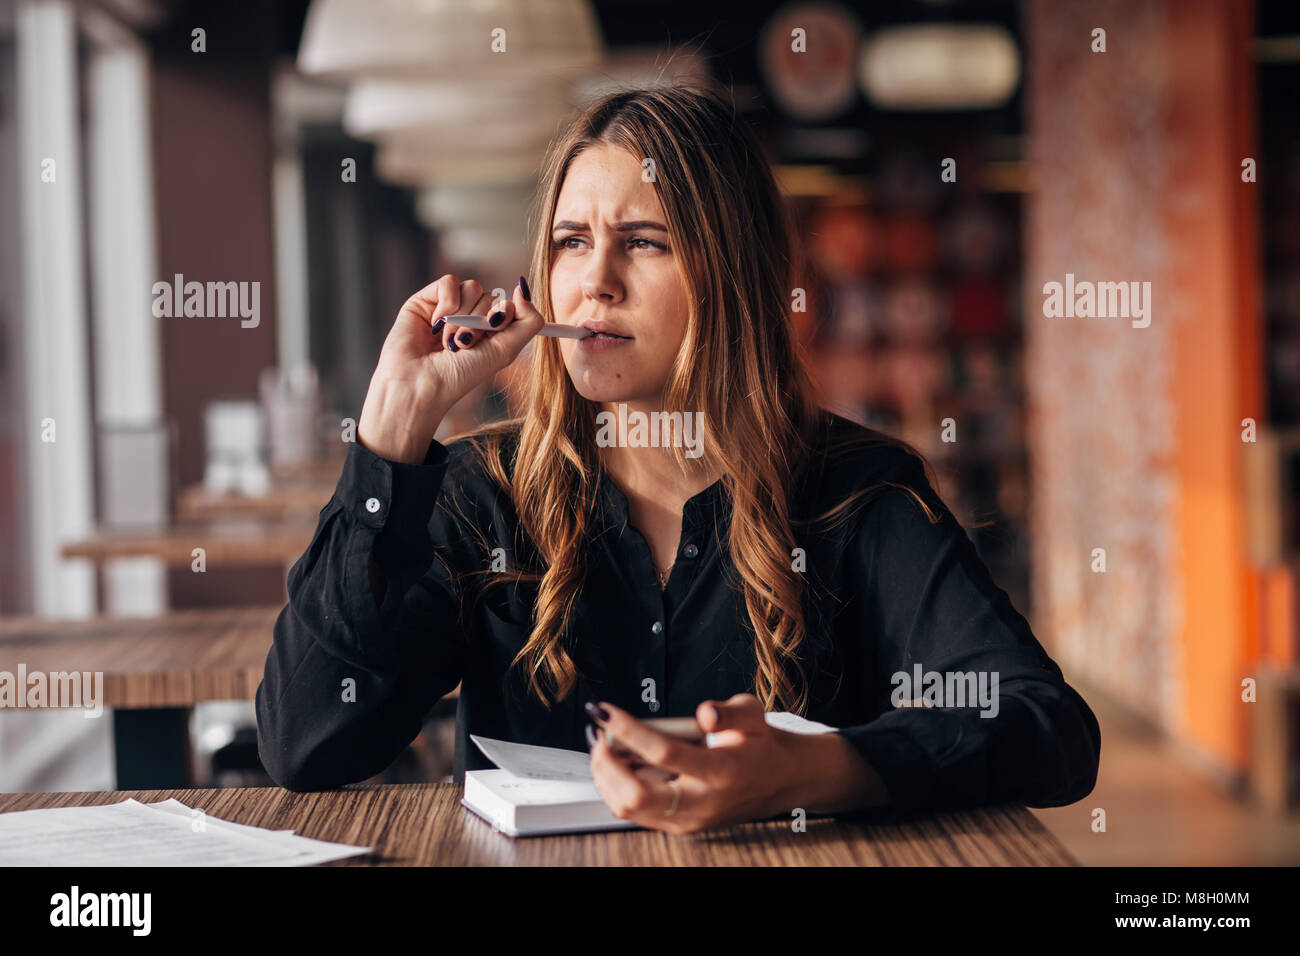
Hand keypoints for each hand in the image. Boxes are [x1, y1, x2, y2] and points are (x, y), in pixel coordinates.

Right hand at [357, 274, 542, 461]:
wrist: (419, 384)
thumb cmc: (460, 376)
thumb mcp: (504, 351)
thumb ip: (528, 322)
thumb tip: (524, 288)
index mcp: (490, 331)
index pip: (509, 306)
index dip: (504, 318)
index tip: (493, 335)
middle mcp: (470, 317)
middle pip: (492, 296)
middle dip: (480, 323)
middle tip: (464, 346)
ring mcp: (449, 307)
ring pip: (473, 288)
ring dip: (463, 318)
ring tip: (448, 341)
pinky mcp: (427, 299)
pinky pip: (450, 282)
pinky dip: (447, 303)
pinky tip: (435, 324)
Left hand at [586, 694, 818, 834]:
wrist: (778, 780)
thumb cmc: (759, 744)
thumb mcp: (752, 714)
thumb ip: (728, 712)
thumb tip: (705, 713)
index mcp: (722, 770)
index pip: (664, 753)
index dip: (629, 731)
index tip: (606, 712)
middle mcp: (704, 801)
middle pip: (637, 794)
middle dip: (606, 763)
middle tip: (597, 734)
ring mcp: (690, 819)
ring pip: (630, 808)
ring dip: (606, 777)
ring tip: (602, 747)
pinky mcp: (681, 826)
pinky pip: (636, 814)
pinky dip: (617, 789)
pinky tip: (615, 766)